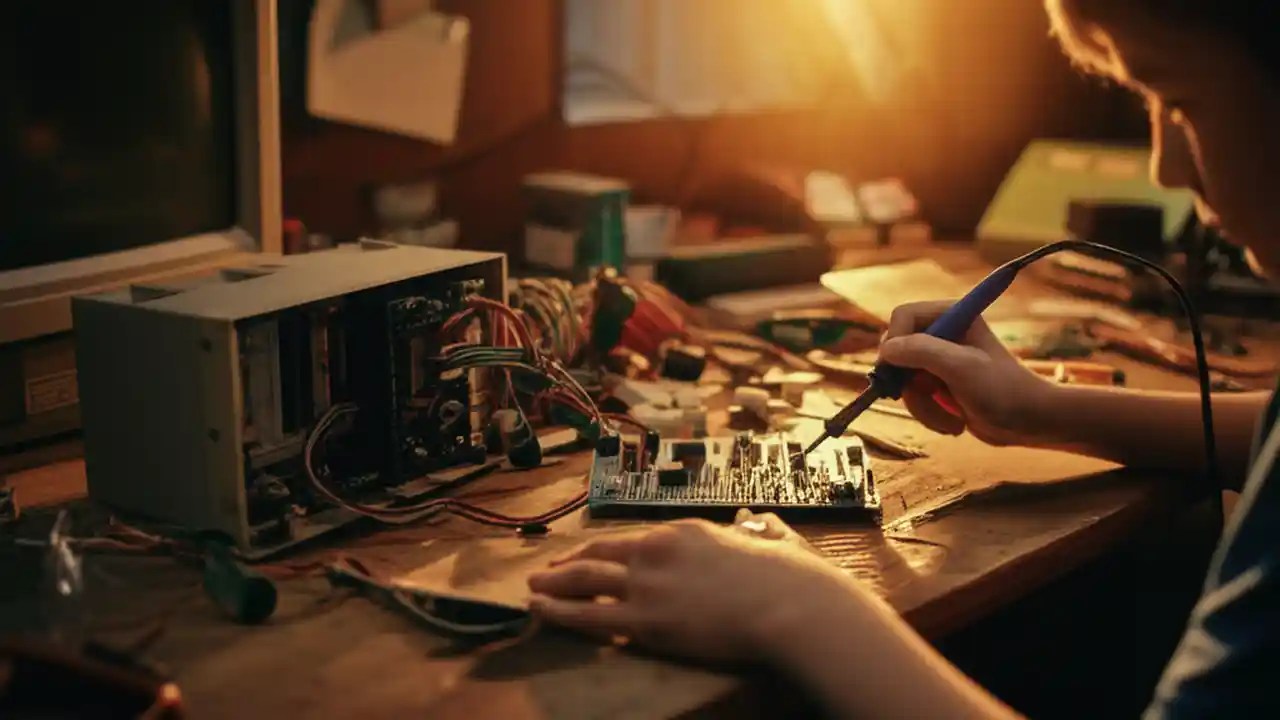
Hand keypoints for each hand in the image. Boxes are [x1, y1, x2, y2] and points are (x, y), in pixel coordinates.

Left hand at [527, 518, 863, 662]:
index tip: (591, 554)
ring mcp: (647, 583)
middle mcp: (657, 549)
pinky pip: (588, 615)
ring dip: (553, 583)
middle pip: (599, 552)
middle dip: (568, 561)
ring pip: (584, 579)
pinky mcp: (644, 619)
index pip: (633, 539)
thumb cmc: (789, 576)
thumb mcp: (772, 539)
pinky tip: (539, 610)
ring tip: (532, 587)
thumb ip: (760, 529)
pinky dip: (557, 611)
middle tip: (546, 568)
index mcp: (685, 530)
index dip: (606, 548)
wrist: (788, 603)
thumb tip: (760, 520)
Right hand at [879, 301, 1055, 445]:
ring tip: (951, 419)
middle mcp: (943, 333)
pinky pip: (914, 397)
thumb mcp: (962, 367)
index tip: (896, 370)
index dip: (895, 341)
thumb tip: (885, 350)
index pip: (904, 316)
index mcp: (952, 314)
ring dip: (922, 405)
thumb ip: (922, 351)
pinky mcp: (938, 384)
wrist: (1030, 422)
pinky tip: (954, 423)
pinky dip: (928, 413)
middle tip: (926, 397)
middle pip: (897, 351)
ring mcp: (939, 361)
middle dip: (910, 382)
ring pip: (903, 379)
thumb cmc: (1003, 390)